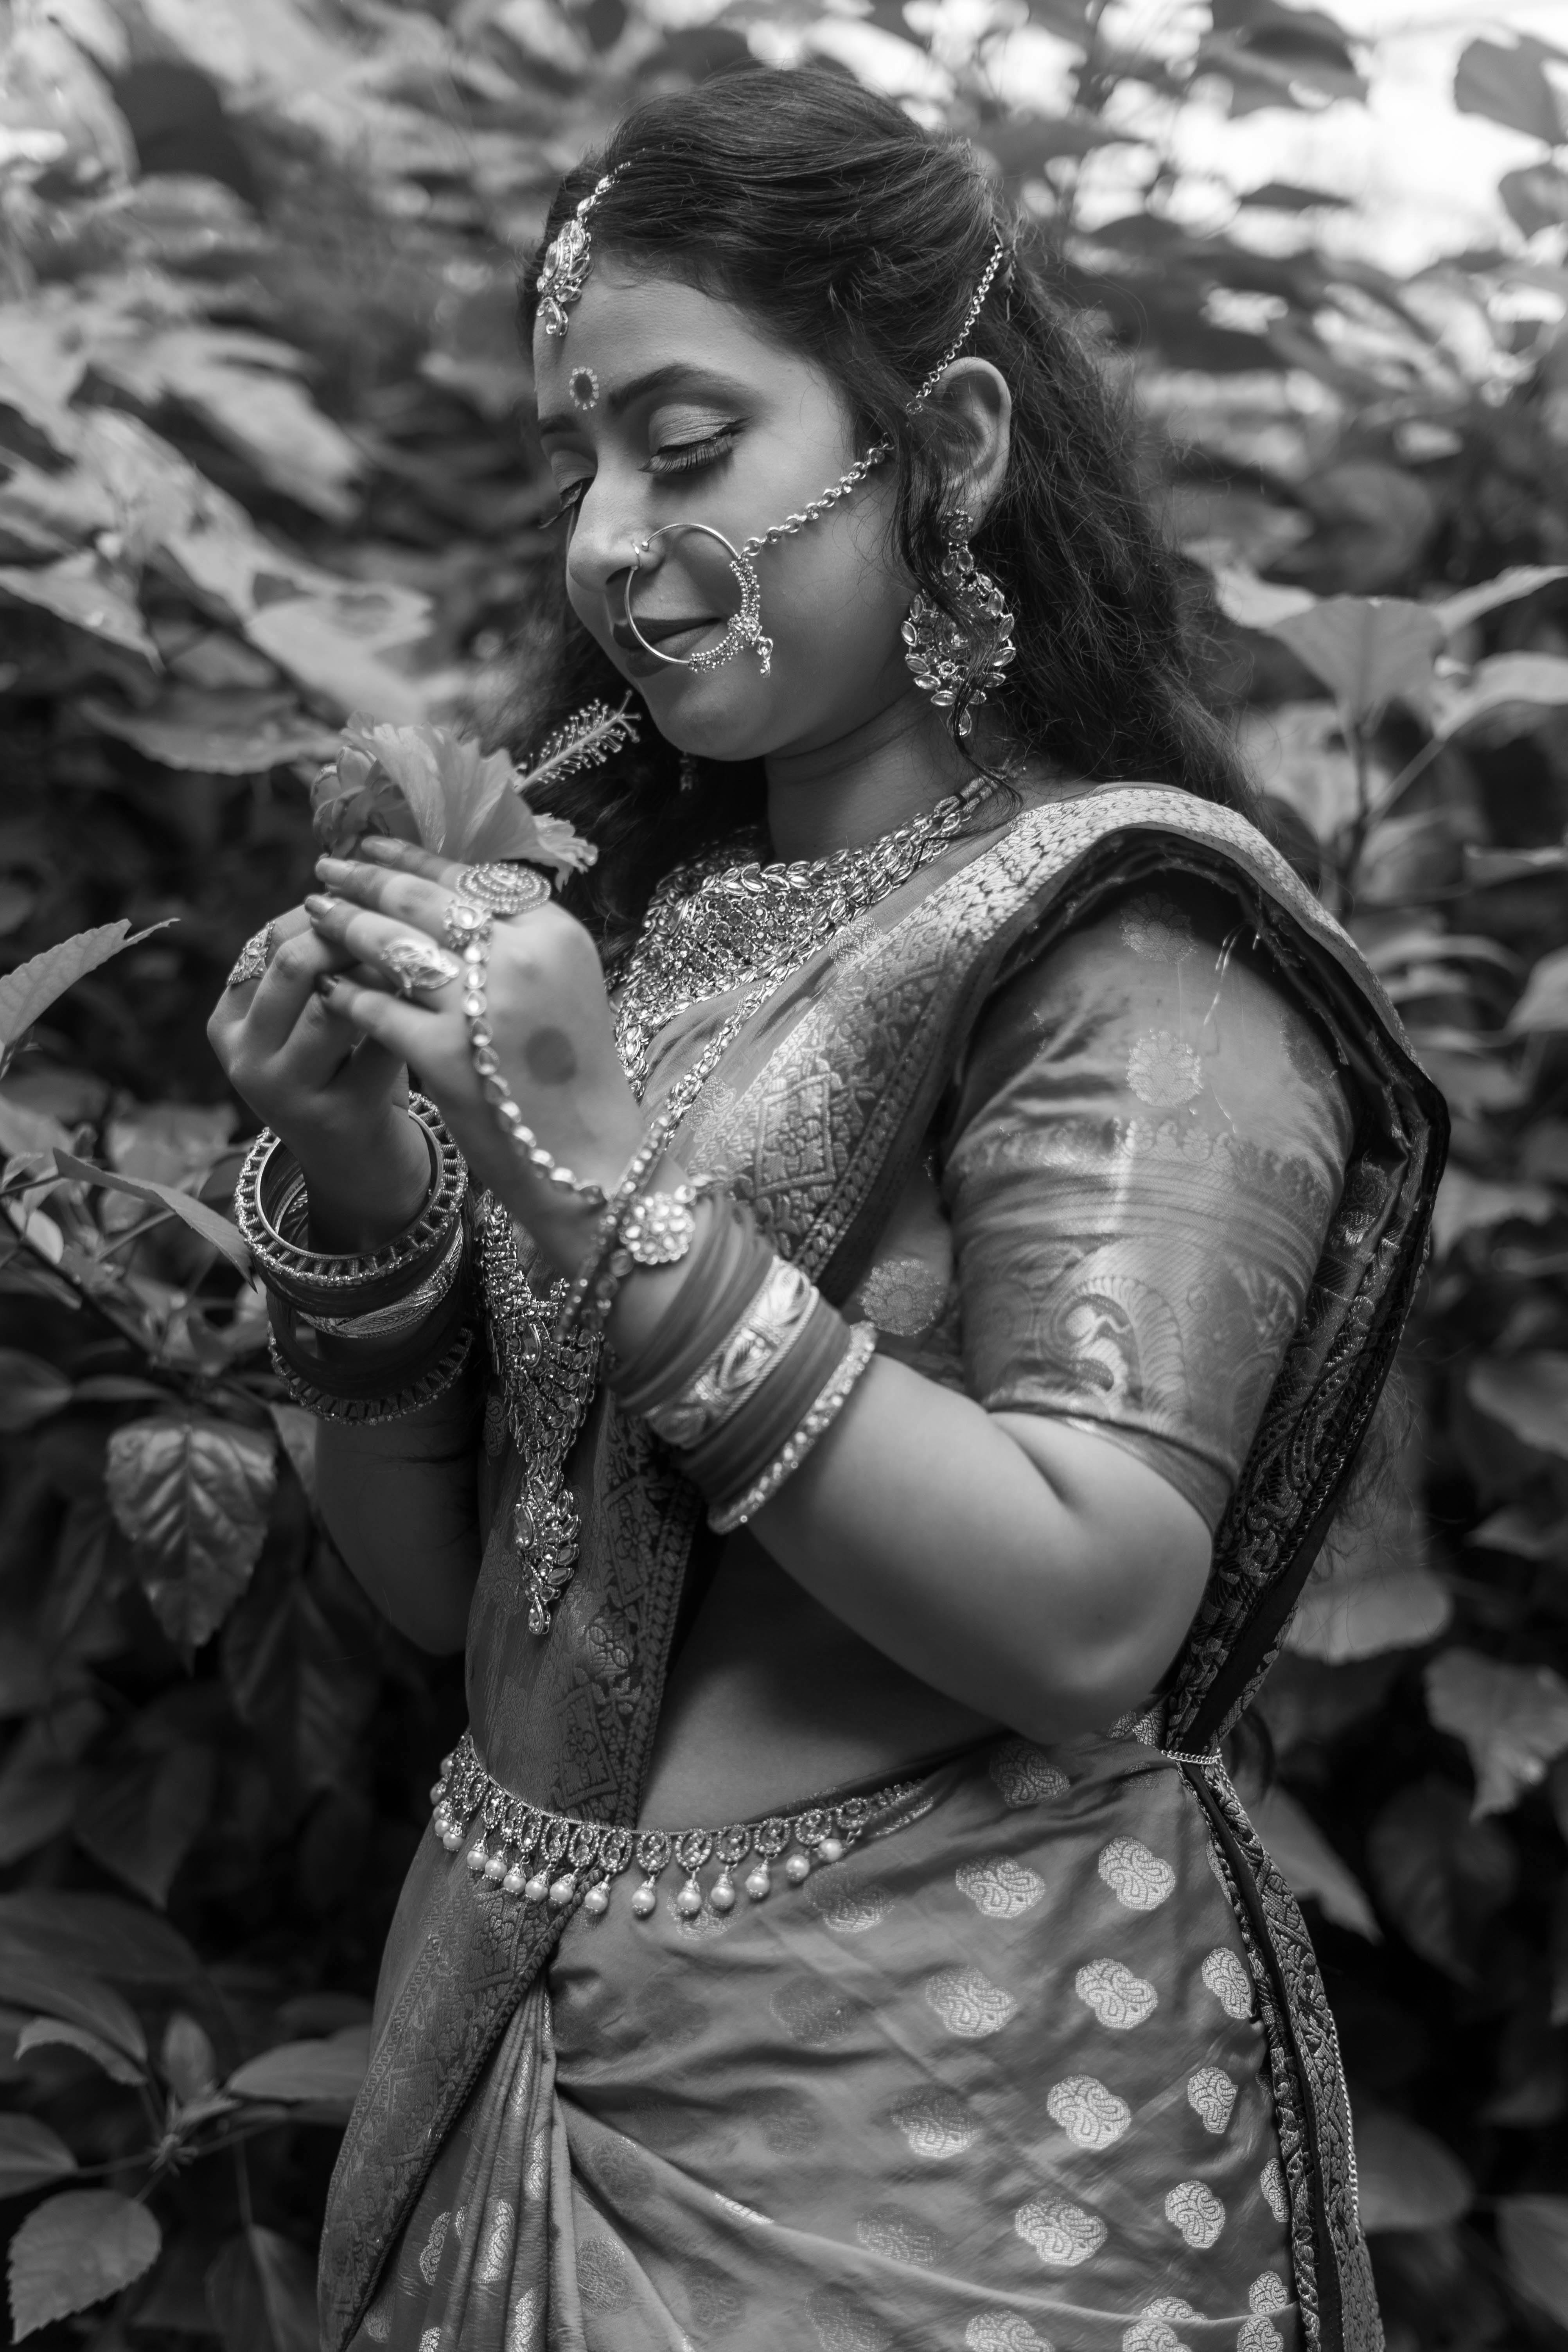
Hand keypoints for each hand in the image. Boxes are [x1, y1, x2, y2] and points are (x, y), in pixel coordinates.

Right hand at [207, 906, 430, 1252]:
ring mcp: (286, 1090)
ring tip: (420, 953)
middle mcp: (245, 1055)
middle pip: (293, 963)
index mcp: (230, 1018)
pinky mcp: (339, 1116)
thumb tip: (364, 871)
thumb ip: (319, 959)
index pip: (269, 938)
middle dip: (352, 932)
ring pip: (333, 1003)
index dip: (326, 910)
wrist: (357, 1163)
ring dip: (382, 970)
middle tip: (400, 920)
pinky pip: (379, 1045)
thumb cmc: (342, 1069)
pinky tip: (438, 1000)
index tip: (373, 895)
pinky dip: (410, 1015)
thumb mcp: (310, 1016)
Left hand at [301, 840, 646, 1276]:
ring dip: (346, 926)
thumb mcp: (564, 985)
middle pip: (425, 901)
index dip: (413, 860)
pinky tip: (328, 987)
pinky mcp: (445, 1053)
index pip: (471, 877)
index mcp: (555, 933)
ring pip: (394, 947)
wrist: (590, 1160)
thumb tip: (448, 898)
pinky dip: (348, 994)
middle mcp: (522, 957)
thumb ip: (515, 940)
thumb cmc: (574, 1076)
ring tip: (314, 915)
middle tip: (327, 869)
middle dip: (367, 881)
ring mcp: (482, 1004)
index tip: (371, 847)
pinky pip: (378, 1008)